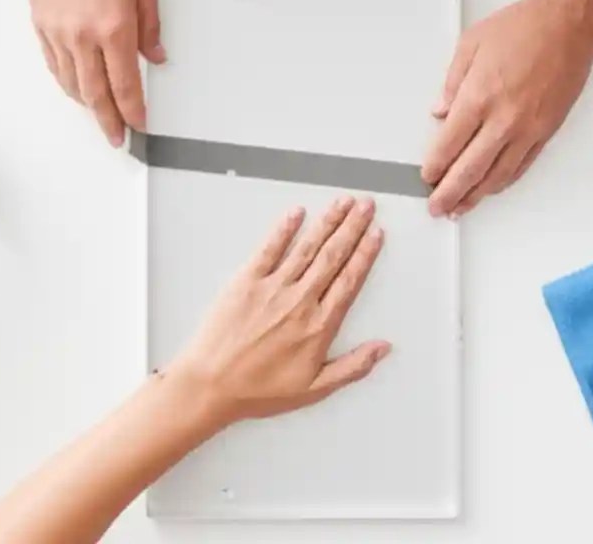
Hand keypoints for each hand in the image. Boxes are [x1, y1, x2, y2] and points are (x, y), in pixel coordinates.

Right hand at [26, 0, 164, 146]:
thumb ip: (150, 25)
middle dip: (109, 121)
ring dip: (88, 105)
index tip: (139, 125)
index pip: (126, 85)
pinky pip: (55, 66)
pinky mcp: (42, 26)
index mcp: (114, 28)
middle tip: (116, 138)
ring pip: (73, 84)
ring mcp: (59, 33)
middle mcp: (84, 37)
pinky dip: (68, 83)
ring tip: (100, 115)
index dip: (133, 111)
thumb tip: (155, 55)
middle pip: (97, 94)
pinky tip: (76, 89)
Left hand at [169, 196, 390, 424]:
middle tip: (366, 205)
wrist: (210, 385)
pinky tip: (297, 213)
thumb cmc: (258, 391)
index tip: (376, 234)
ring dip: (327, 221)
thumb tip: (382, 348)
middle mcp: (299, 301)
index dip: (365, 254)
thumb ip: (353, 366)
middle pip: (333, 256)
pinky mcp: (245, 282)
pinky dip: (284, 229)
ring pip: (307, 247)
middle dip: (352, 227)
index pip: (350, 280)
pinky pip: (269, 249)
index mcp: (318, 326)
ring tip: (343, 202)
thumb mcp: (314, 388)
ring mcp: (272, 288)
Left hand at [422, 0, 592, 217]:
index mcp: (478, 97)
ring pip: (497, 175)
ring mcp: (527, 129)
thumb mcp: (470, 44)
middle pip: (470, 170)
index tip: (426, 176)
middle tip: (437, 206)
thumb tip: (439, 111)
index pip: (448, 145)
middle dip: (449, 193)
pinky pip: (521, 166)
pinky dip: (503, 182)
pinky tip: (492, 188)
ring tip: (460, 208)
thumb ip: (451, 83)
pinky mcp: (546, 131)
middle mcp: (503, 119)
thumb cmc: (523, 28)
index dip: (434, 167)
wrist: (568, 25)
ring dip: (476, 196)